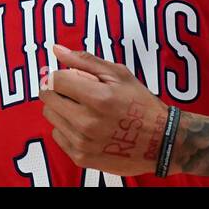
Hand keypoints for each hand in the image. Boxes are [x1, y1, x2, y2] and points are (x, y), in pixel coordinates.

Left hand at [39, 44, 172, 176]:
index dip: (58, 74)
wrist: (161, 142)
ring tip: (83, 109)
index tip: (67, 76)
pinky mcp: (81, 158)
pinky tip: (85, 126)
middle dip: (57, 90)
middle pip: (48, 98)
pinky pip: (57, 136)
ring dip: (61, 109)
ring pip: (51, 117)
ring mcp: (83, 142)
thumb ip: (85, 61)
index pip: (55, 80)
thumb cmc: (141, 104)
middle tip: (75, 91)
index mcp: (98, 97)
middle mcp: (87, 122)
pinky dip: (66, 128)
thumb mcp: (119, 75)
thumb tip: (57, 50)